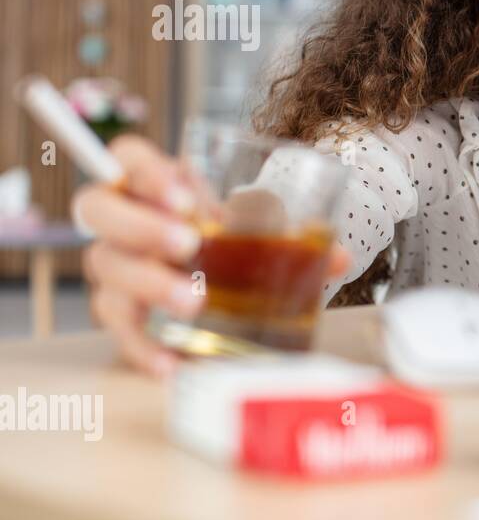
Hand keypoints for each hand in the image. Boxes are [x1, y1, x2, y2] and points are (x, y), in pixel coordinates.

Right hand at [73, 134, 349, 376]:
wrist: (216, 277)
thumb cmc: (229, 239)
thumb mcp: (257, 228)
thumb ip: (291, 234)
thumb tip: (339, 257)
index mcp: (153, 183)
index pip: (126, 156)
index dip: (145, 171)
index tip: (185, 197)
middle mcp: (122, 219)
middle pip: (99, 209)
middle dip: (140, 225)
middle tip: (189, 245)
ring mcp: (115, 264)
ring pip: (107, 268)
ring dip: (148, 285)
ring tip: (194, 303)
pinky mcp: (121, 311)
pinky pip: (120, 329)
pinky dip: (144, 348)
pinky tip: (172, 363)